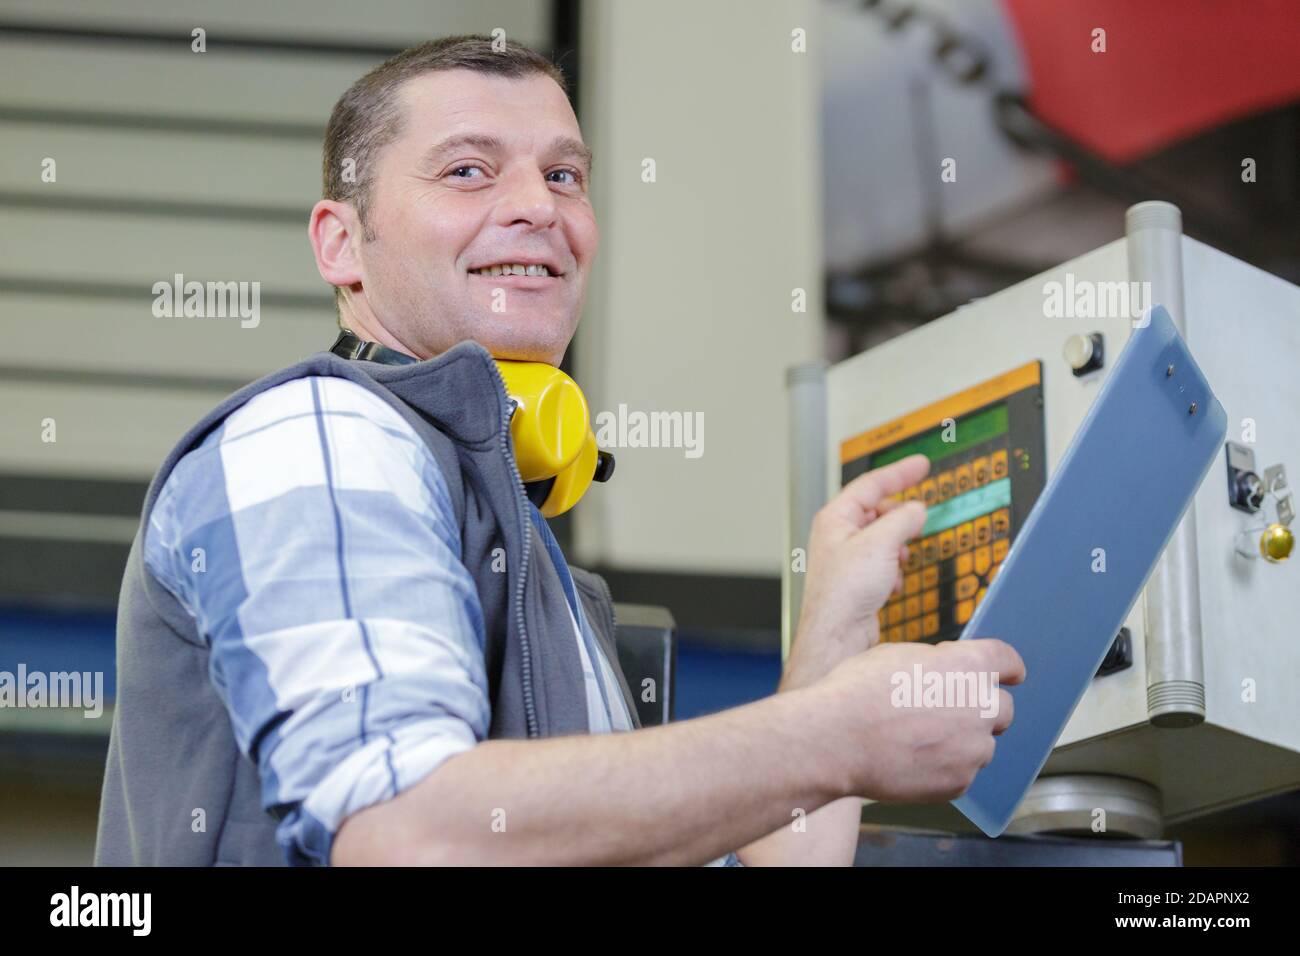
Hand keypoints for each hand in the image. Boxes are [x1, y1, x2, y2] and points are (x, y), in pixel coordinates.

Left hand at [784, 454, 929, 688]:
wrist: (838, 635)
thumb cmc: (843, 592)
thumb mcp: (880, 544)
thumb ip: (902, 519)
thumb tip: (916, 509)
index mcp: (835, 517)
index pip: (871, 484)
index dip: (899, 472)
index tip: (921, 464)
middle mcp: (838, 535)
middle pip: (877, 511)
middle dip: (900, 518)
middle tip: (918, 520)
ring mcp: (847, 558)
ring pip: (883, 538)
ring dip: (898, 546)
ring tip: (899, 558)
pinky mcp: (857, 580)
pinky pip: (883, 562)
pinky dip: (893, 568)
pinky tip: (893, 581)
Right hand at [816, 638, 1025, 802]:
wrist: (836, 740)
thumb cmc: (857, 693)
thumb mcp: (897, 656)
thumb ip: (935, 664)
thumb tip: (946, 673)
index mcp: (967, 666)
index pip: (1007, 661)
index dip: (1008, 668)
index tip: (1012, 675)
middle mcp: (981, 706)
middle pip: (1003, 707)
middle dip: (982, 708)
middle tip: (949, 712)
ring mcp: (974, 748)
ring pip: (981, 744)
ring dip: (961, 741)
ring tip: (916, 740)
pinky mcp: (961, 781)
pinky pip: (962, 772)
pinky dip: (944, 768)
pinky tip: (910, 760)